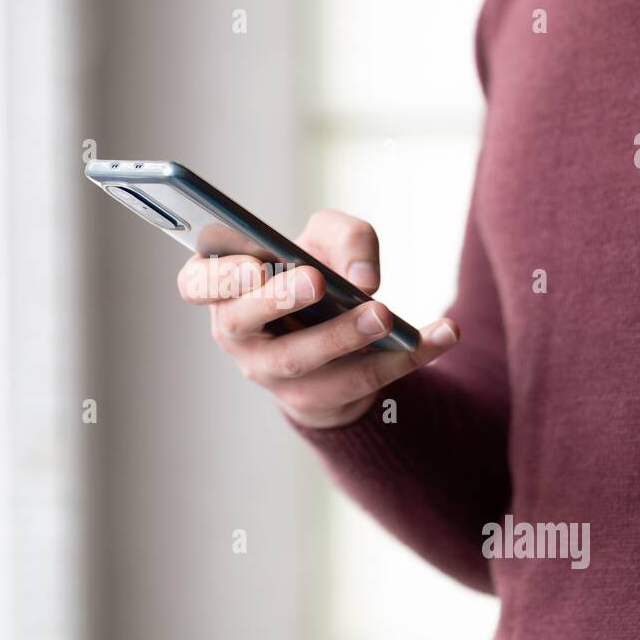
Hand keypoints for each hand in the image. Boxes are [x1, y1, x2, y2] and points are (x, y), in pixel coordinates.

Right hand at [177, 209, 459, 428]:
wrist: (335, 336)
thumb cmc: (315, 272)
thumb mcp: (327, 240)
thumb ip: (345, 238)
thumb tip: (362, 280)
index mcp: (224, 286)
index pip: (196, 285)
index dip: (219, 278)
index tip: (252, 265)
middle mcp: (237, 334)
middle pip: (243, 324)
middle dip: (278, 301)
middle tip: (317, 281)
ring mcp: (270, 374)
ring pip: (299, 362)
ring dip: (342, 337)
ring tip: (384, 314)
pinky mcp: (314, 401)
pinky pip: (358, 382)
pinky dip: (407, 357)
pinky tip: (444, 334)